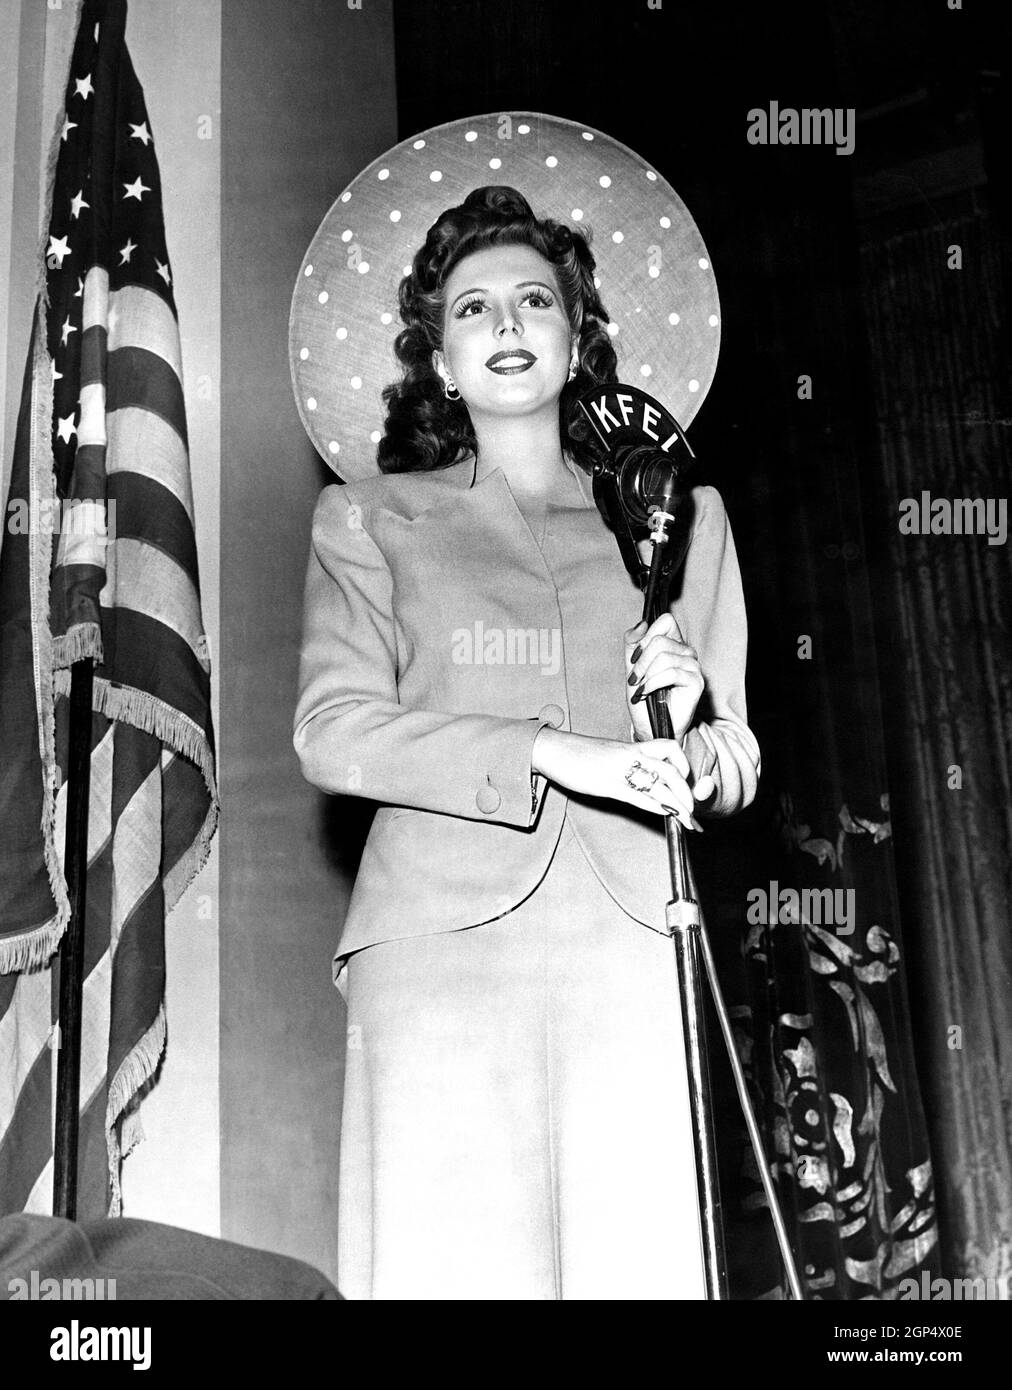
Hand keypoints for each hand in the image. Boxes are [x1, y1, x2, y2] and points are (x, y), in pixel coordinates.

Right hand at [532, 729, 708, 831]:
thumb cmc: (579, 753)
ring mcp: (622, 769)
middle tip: (692, 812)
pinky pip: (639, 796)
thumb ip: (629, 766)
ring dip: (678, 804)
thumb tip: (645, 784)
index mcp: (634, 746)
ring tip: (687, 820)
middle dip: (687, 794)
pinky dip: (656, 807)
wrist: (554, 749)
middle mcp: (632, 755)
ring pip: (661, 784)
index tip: (689, 789)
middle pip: (672, 771)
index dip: (685, 771)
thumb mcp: (610, 756)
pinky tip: (665, 814)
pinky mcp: (609, 784)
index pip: (671, 752)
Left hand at [624, 614, 704, 742]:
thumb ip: (633, 643)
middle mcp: (687, 653)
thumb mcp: (632, 666)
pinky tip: (646, 693)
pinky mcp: (696, 682)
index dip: (646, 636)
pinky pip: (671, 673)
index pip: (666, 621)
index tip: (635, 657)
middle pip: (660, 641)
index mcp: (673, 644)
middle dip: (640, 662)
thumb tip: (642, 624)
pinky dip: (653, 683)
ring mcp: (693, 667)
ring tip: (640, 689)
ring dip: (645, 676)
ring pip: (664, 657)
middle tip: (634, 679)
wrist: (649, 724)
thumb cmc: (644, 696)